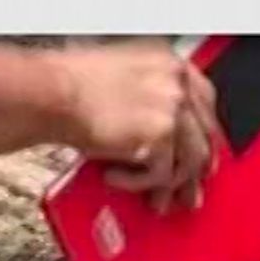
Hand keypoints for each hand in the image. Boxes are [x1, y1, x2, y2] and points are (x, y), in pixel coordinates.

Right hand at [54, 46, 223, 212]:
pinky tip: (117, 178)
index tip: (200, 148)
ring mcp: (173, 108)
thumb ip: (149, 94)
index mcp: (170, 63)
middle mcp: (177, 82)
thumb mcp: (122, 74)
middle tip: (188, 188)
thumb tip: (159, 130)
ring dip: (170, 184)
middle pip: (204, 134)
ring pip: (189, 160)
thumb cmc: (71, 82)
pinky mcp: (160, 137)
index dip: (203, 130)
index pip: (205, 101)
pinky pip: (162, 174)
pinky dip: (139, 184)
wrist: (54, 93)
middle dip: (195, 168)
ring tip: (153, 197)